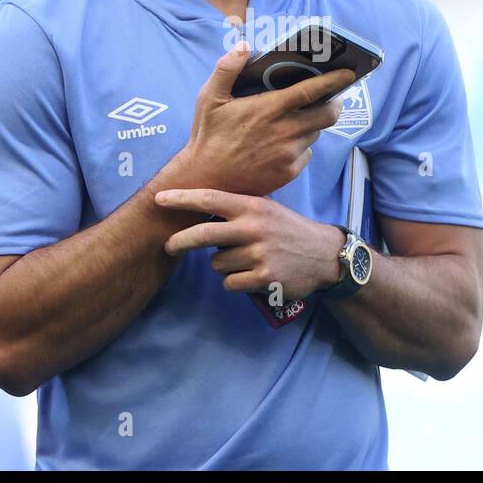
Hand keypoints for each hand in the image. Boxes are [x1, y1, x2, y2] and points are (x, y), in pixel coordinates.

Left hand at [155, 188, 344, 301]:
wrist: (324, 255)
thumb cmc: (288, 229)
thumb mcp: (266, 209)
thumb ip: (237, 209)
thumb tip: (197, 208)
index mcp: (252, 206)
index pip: (209, 199)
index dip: (181, 199)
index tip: (159, 199)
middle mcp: (253, 228)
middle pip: (202, 235)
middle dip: (179, 241)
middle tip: (169, 246)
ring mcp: (259, 254)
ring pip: (216, 264)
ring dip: (223, 265)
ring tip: (245, 260)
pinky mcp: (264, 278)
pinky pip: (230, 283)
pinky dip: (236, 282)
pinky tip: (253, 275)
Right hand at [167, 41, 353, 197]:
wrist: (207, 180)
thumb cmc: (208, 136)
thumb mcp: (209, 98)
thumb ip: (227, 68)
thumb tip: (245, 46)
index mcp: (269, 109)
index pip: (312, 90)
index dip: (335, 80)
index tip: (349, 72)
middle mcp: (285, 131)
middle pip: (328, 115)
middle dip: (334, 103)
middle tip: (331, 96)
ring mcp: (289, 154)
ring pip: (315, 133)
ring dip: (313, 123)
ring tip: (299, 117)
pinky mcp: (289, 172)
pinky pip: (306, 153)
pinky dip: (301, 145)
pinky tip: (284, 142)